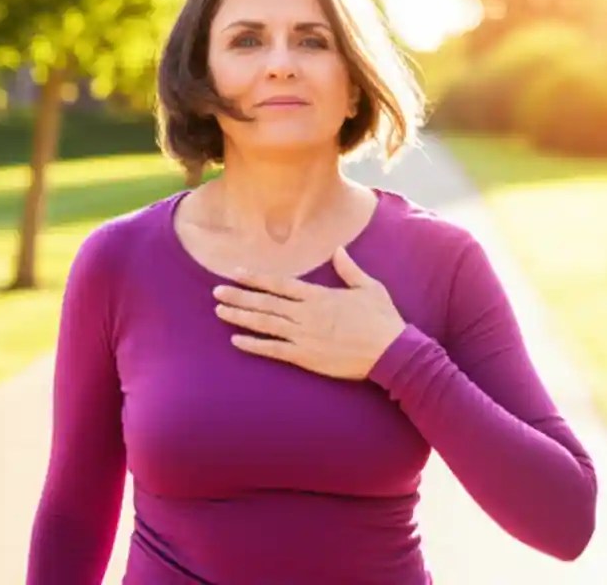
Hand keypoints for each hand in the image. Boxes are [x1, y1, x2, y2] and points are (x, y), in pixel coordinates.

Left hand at [211, 246, 406, 379]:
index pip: (280, 284)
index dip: (256, 278)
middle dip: (239, 296)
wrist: (391, 351)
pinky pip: (274, 350)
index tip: (236, 273)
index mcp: (319, 296)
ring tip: (220, 311)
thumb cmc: (382, 319)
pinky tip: (236, 341)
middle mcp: (306, 314)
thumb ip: (349, 269)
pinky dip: (254, 345)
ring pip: (265, 324)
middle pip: (266, 303)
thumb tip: (338, 250)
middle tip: (215, 292)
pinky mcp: (306, 357)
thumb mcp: (369, 287)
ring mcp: (304, 336)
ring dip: (241, 317)